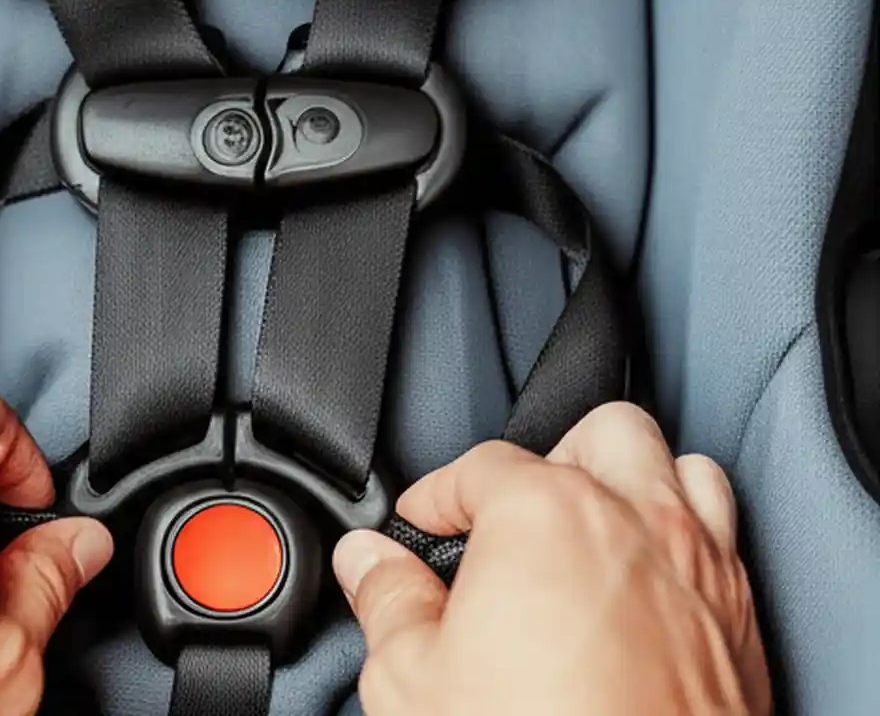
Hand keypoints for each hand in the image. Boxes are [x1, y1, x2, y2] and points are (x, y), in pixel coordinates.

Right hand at [334, 403, 769, 714]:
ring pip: (679, 466)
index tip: (419, 529)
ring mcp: (700, 564)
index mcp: (544, 513)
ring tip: (586, 527)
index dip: (435, 496)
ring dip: (631, 482)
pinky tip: (645, 580)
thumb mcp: (412, 677)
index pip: (478, 465)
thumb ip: (386, 598)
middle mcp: (635, 520)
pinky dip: (684, 537)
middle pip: (598, 433)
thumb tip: (367, 560)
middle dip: (547, 460)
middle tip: (505, 518)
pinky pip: (722, 535)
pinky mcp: (743, 619)